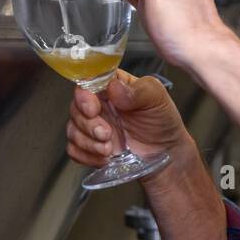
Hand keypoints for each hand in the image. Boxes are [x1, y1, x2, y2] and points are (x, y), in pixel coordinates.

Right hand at [66, 70, 188, 169]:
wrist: (166, 154)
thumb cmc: (162, 121)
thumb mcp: (157, 99)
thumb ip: (139, 90)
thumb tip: (115, 88)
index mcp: (112, 86)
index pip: (87, 82)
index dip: (85, 95)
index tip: (93, 108)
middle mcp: (99, 104)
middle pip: (76, 108)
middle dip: (88, 124)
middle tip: (106, 133)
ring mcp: (92, 125)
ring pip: (72, 129)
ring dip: (88, 142)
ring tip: (109, 148)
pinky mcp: (90, 146)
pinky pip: (74, 149)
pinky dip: (86, 155)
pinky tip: (104, 158)